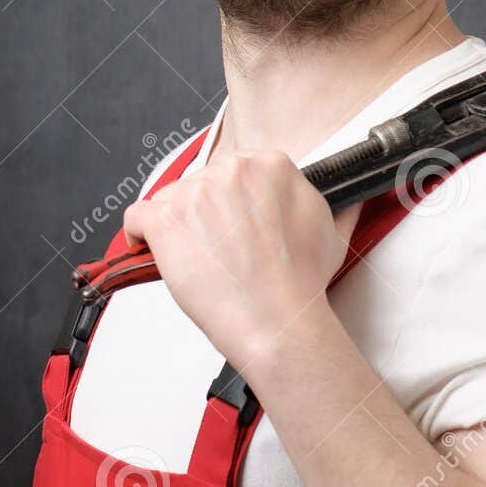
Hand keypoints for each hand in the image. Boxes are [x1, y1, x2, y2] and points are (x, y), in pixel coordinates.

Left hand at [122, 149, 360, 369]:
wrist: (278, 321)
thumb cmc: (300, 284)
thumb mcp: (333, 230)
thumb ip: (334, 203)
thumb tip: (349, 195)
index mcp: (270, 164)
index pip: (236, 172)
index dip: (234, 203)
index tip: (235, 227)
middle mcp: (232, 169)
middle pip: (203, 182)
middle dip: (207, 213)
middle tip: (219, 249)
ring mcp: (196, 191)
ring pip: (172, 199)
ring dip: (179, 226)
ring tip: (197, 260)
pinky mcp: (165, 217)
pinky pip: (136, 216)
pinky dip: (139, 235)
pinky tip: (151, 251)